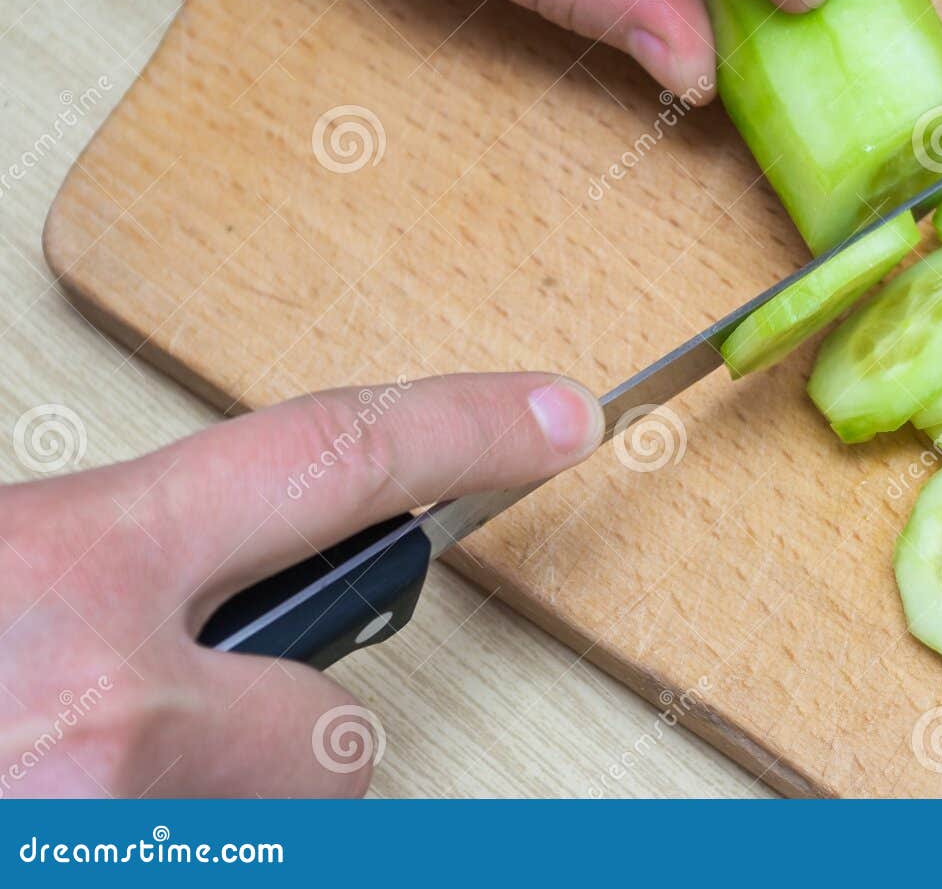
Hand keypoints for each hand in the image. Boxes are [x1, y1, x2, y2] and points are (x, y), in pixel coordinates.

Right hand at [0, 373, 601, 795]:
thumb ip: (91, 557)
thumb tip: (171, 576)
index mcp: (70, 562)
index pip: (332, 459)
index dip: (465, 429)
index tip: (558, 419)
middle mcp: (108, 704)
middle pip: (331, 723)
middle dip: (288, 729)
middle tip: (150, 732)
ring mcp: (114, 820)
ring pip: (265, 821)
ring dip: (188, 803)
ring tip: (62, 785)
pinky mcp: (115, 879)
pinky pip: (219, 855)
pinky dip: (156, 837)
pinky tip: (68, 821)